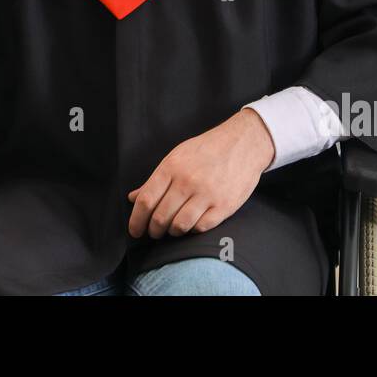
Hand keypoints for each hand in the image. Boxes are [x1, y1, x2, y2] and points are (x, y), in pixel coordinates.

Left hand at [126, 108, 274, 238]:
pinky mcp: (224, 206)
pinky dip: (193, 230)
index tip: (135, 230)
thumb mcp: (177, 157)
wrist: (243, 143)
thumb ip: (155, 180)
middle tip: (154, 232)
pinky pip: (201, 227)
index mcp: (171, 167)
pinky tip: (192, 224)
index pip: (146, 201)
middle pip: (160, 217)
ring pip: (180, 226)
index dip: (136, 220)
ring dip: (172, 232)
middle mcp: (187, 181)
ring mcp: (207, 194)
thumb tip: (133, 197)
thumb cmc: (207, 150)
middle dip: (153, 230)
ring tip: (172, 229)